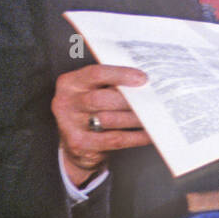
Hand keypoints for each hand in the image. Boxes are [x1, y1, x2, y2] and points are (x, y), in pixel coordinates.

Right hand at [51, 64, 149, 186]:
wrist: (75, 144)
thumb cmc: (90, 110)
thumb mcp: (93, 91)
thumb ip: (111, 84)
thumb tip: (142, 81)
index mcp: (69, 83)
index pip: (95, 73)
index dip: (120, 75)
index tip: (142, 78)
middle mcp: (65, 102)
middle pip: (100, 98)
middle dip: (129, 100)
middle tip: (151, 100)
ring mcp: (69, 125)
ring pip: (108, 119)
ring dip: (134, 118)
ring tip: (152, 116)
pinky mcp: (79, 144)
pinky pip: (114, 139)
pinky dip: (135, 137)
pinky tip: (148, 134)